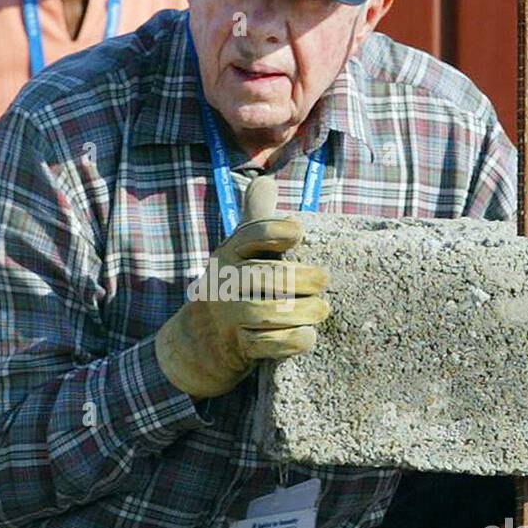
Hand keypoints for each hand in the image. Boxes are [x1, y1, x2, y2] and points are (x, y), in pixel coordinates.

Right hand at [155, 176, 330, 398]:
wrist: (203, 338)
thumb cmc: (237, 283)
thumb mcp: (241, 249)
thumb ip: (256, 218)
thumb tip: (265, 179)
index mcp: (230, 252)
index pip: (251, 234)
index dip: (276, 231)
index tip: (299, 233)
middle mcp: (225, 282)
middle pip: (264, 275)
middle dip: (300, 278)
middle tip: (324, 280)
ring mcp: (229, 317)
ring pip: (266, 312)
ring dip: (301, 312)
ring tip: (322, 310)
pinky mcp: (238, 348)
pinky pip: (265, 346)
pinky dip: (290, 342)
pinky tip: (308, 336)